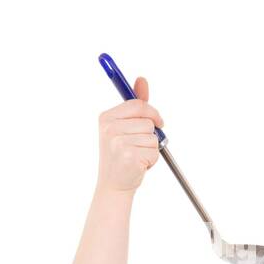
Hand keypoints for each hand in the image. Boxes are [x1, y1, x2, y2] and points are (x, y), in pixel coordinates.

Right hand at [97, 76, 163, 193]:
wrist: (114, 183)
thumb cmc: (122, 154)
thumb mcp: (124, 126)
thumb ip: (136, 105)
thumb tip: (142, 80)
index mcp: (106, 117)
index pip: (138, 104)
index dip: (152, 113)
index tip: (157, 121)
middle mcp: (110, 128)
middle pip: (149, 121)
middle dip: (152, 133)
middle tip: (142, 144)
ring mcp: (118, 142)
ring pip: (154, 137)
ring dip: (152, 148)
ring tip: (137, 155)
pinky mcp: (130, 156)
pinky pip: (155, 151)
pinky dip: (152, 159)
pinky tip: (139, 164)